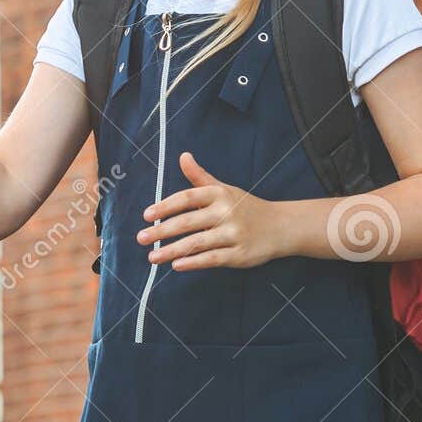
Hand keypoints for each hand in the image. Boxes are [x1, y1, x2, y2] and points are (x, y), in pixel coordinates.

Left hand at [135, 152, 285, 269]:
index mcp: (219, 194)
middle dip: (162, 231)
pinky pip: (212, 259)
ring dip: (172, 251)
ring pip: (197, 242)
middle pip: (188, 221)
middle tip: (141, 238)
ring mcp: (234, 234)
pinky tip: (177, 265)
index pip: (186, 198)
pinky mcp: (240, 254)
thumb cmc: (245, 207)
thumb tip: (183, 156)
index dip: (165, 206)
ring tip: (152, 257)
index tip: (146, 216)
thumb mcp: (224, 189)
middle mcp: (226, 212)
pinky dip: (194, 262)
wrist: (281, 226)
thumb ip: (199, 177)